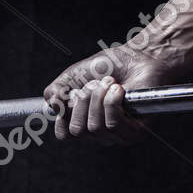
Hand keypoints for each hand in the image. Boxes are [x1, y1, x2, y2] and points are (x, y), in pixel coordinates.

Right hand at [44, 44, 176, 143]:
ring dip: (99, 97)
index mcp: (84, 124)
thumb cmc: (109, 67)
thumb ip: (55, 92)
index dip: (64, 113)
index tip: (73, 92)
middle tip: (95, 84)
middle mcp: (100, 134)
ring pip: (94, 127)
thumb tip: (53, 106)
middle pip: (77, 130)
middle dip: (82, 100)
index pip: (65, 135)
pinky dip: (112, 101)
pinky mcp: (136, 131)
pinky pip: (113, 124)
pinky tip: (119, 90)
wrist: (138, 56)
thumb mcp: (73, 76)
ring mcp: (118, 135)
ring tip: (110, 82)